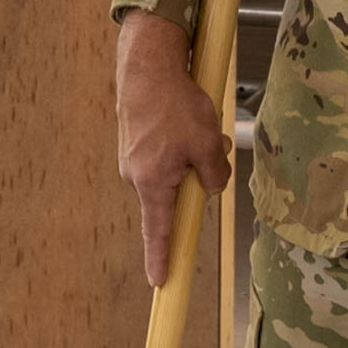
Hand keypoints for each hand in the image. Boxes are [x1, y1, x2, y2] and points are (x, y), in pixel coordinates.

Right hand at [114, 9, 230, 281]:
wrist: (146, 66)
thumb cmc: (174, 106)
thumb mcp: (207, 144)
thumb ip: (214, 175)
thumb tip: (212, 186)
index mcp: (152, 183)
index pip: (158, 231)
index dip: (160, 257)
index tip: (160, 281)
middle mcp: (136, 176)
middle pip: (174, 194)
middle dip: (197, 178)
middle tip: (215, 146)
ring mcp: (132, 158)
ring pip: (173, 170)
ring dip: (191, 154)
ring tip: (199, 123)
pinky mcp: (134, 141)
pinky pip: (163, 153)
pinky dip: (179, 141)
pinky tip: (186, 116)